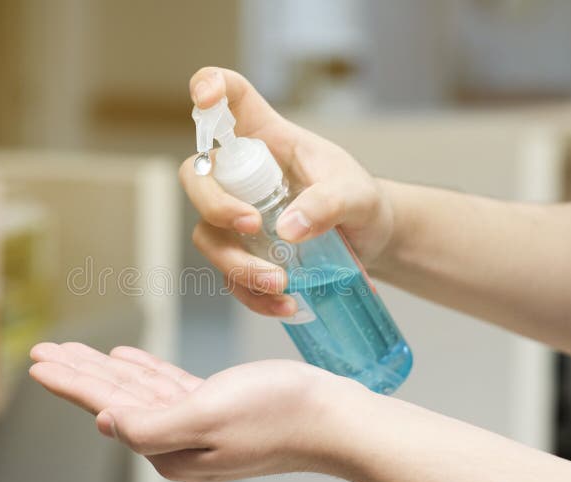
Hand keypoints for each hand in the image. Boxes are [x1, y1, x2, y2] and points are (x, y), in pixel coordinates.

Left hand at [29, 342, 363, 481]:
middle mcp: (177, 439)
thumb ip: (151, 424)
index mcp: (169, 446)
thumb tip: (103, 421)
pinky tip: (127, 358)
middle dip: (77, 371)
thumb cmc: (279, 414)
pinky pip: (167, 385)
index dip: (70, 380)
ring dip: (105, 367)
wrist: (333, 417)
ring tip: (76, 350)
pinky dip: (144, 368)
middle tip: (43, 351)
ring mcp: (197, 423)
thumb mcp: (209, 416)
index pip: (106, 406)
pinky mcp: (215, 406)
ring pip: (137, 389)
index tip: (39, 361)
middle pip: (114, 397)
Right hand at [181, 67, 394, 317]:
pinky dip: (253, 295)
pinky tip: (285, 305)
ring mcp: (238, 216)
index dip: (209, 87)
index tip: (206, 98)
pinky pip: (230, 276)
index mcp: (267, 139)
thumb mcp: (357, 195)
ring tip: (281, 286)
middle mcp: (242, 175)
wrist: (373, 243)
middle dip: (215, 205)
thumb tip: (287, 229)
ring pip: (207, 235)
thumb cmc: (363, 202)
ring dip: (237, 264)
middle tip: (252, 226)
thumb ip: (329, 203)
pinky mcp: (244, 254)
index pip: (230, 99)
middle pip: (197, 177)